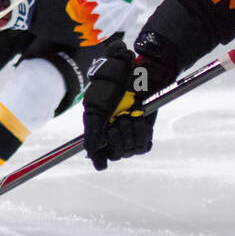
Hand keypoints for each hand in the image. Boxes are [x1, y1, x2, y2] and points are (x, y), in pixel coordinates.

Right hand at [82, 35, 175, 170]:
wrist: (138, 71)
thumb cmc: (113, 83)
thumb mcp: (96, 105)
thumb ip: (93, 129)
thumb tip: (90, 151)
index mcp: (97, 126)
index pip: (97, 152)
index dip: (99, 159)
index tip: (102, 164)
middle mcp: (112, 131)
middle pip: (115, 154)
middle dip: (117, 139)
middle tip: (119, 121)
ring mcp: (129, 131)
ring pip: (130, 150)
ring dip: (131, 134)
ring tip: (131, 116)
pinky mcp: (144, 129)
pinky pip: (144, 145)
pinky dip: (143, 134)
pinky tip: (140, 121)